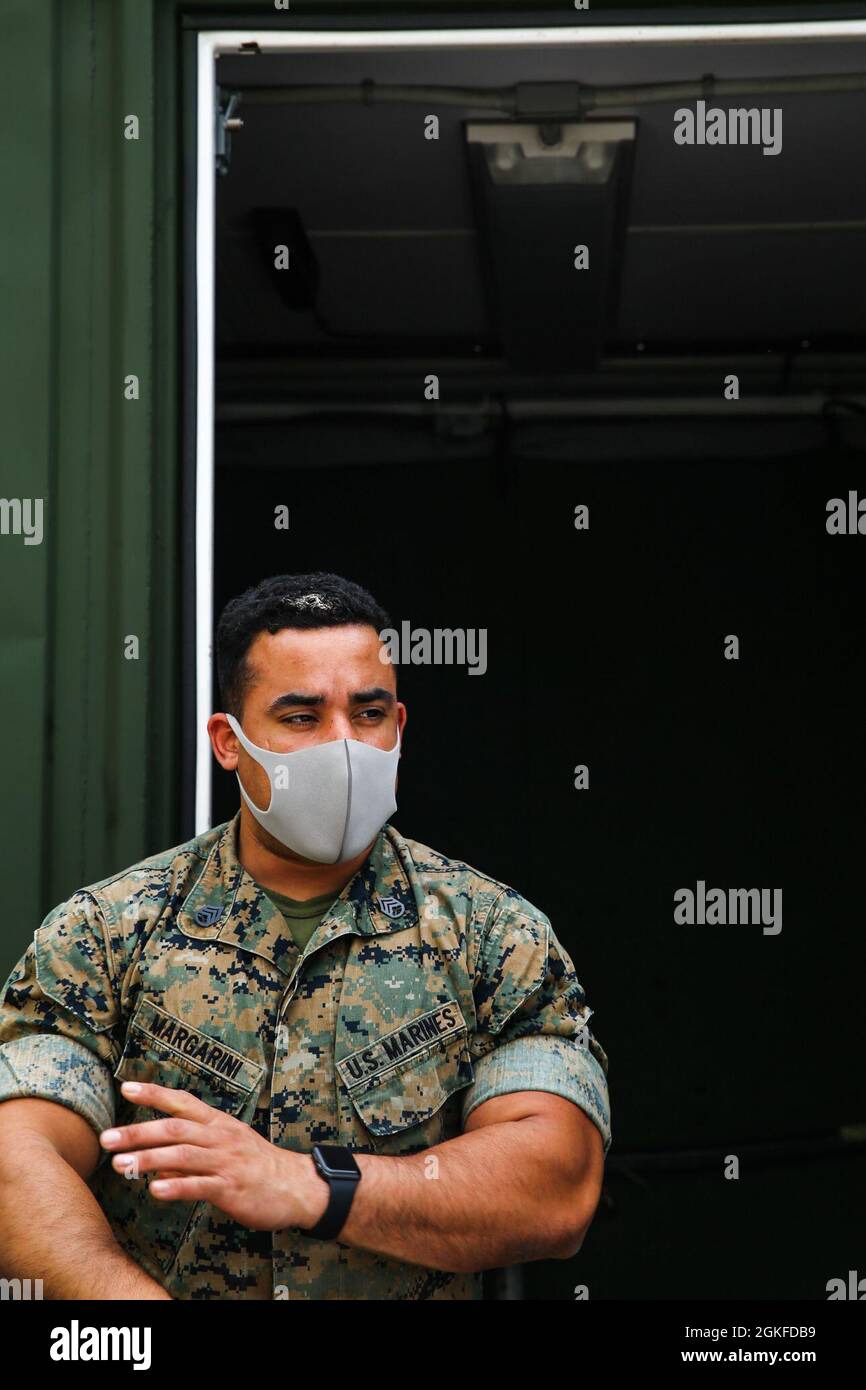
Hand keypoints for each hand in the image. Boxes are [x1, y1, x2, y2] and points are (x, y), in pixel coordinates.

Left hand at [99, 1080, 328, 1232]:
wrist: (296, 1186)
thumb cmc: (257, 1164)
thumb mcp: (227, 1145)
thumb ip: (193, 1147)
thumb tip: (157, 1154)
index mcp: (218, 1123)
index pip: (182, 1102)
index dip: (154, 1094)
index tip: (126, 1087)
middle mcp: (219, 1136)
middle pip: (174, 1128)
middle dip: (137, 1132)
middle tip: (106, 1139)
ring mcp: (225, 1162)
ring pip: (182, 1155)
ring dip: (148, 1158)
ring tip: (120, 1165)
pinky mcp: (231, 1188)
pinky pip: (200, 1186)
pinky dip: (176, 1186)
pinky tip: (154, 1190)